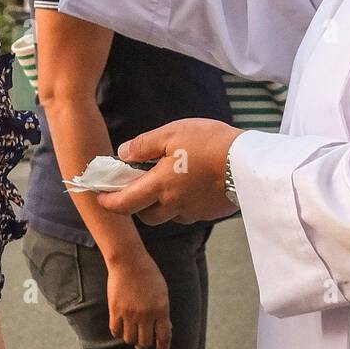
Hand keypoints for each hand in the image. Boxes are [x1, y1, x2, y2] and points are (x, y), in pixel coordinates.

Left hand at [97, 119, 242, 225]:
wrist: (249, 164)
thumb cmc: (210, 143)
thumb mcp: (173, 133)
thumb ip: (144, 145)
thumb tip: (123, 153)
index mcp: (160, 186)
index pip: (124, 204)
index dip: (108, 202)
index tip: (99, 196)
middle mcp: (173, 204)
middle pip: (146, 215)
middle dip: (136, 205)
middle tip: (135, 187)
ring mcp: (193, 211)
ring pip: (168, 215)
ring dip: (160, 204)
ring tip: (166, 181)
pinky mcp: (209, 212)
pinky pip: (188, 212)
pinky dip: (181, 202)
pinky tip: (189, 184)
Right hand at [106, 249, 171, 348]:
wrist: (128, 261)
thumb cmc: (148, 274)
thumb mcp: (162, 292)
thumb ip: (163, 311)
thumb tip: (164, 329)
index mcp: (161, 309)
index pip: (164, 336)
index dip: (163, 348)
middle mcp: (146, 314)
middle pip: (144, 342)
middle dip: (144, 345)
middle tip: (142, 343)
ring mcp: (130, 313)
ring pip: (129, 339)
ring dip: (131, 339)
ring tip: (132, 334)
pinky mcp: (115, 310)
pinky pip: (116, 331)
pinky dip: (119, 333)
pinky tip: (121, 328)